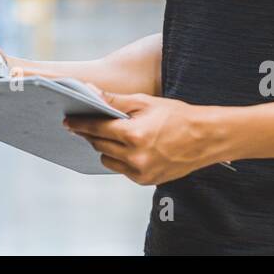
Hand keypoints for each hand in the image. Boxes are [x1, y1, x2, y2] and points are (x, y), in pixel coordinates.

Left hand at [64, 92, 224, 184]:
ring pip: (107, 159)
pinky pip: (122, 169)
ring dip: (105, 147)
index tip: (68, 121)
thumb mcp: (145, 102)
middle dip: (90, 134)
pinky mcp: (146, 180)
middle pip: (99, 145)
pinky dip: (120, 158)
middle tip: (82, 124)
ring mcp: (141, 172)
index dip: (80, 124)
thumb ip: (115, 101)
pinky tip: (128, 147)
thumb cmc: (177, 116)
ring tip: (112, 134)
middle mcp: (136, 157)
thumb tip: (91, 92)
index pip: (97, 129)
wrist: (205, 138)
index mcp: (134, 135)